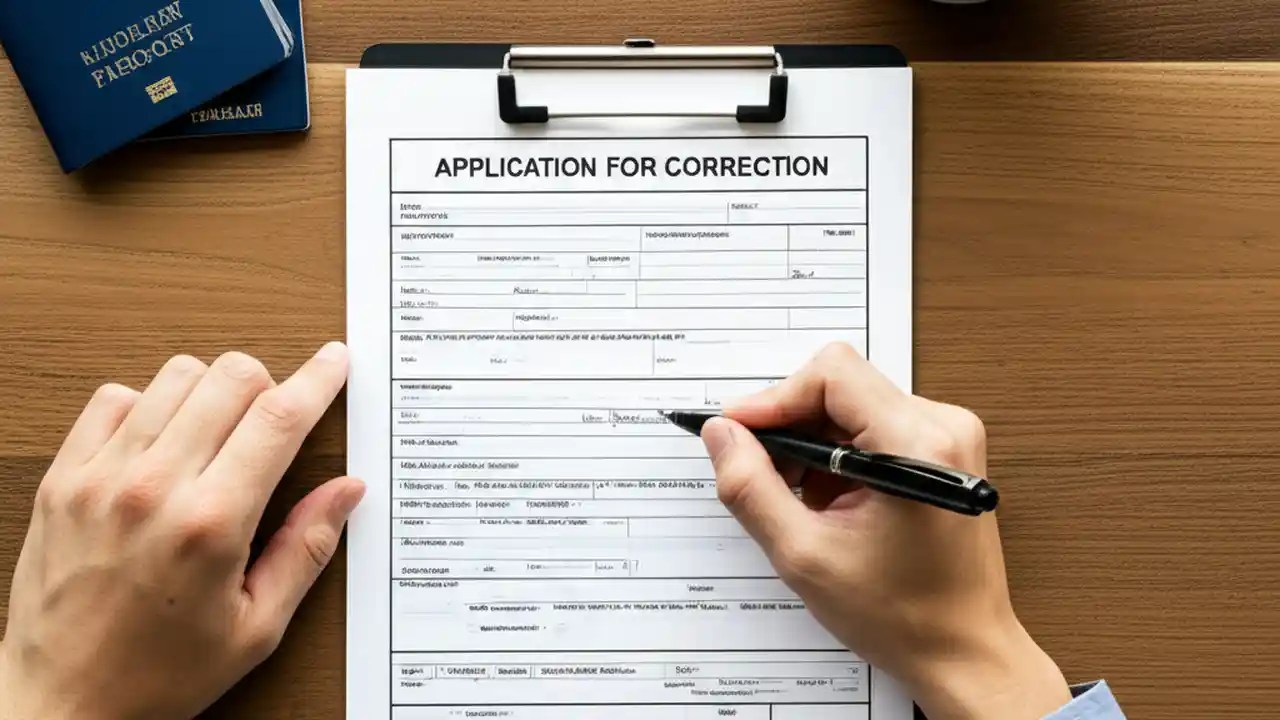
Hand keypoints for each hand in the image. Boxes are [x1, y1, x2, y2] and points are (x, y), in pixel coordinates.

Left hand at [0, 343, 363, 719]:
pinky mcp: (63, 478)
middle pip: (230, 377)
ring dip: (211, 391)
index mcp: (211, 525)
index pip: (278, 418)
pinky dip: (148, 405)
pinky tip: (162, 443)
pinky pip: (113, 398)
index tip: (335, 361)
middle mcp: (153, 489)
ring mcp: (100, 477)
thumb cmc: (159, 673)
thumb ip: (306, 549)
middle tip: (276, 419)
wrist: (60, 703)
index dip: (317, 380)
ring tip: (219, 435)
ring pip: (174, 376)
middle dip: (269, 385)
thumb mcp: (256, 627)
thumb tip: (346, 490)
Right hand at [702, 343, 1070, 719]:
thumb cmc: (904, 615)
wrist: (963, 651)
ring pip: (851, 405)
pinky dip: (838, 457)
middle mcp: (942, 427)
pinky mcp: (943, 451)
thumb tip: (722, 435)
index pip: (831, 374)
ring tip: (803, 503)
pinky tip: (831, 503)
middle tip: (764, 478)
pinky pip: (872, 426)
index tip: (739, 432)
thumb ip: (751, 487)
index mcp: (918, 446)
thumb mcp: (804, 555)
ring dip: (813, 446)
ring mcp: (947, 436)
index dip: (775, 398)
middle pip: (839, 386)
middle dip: (791, 427)